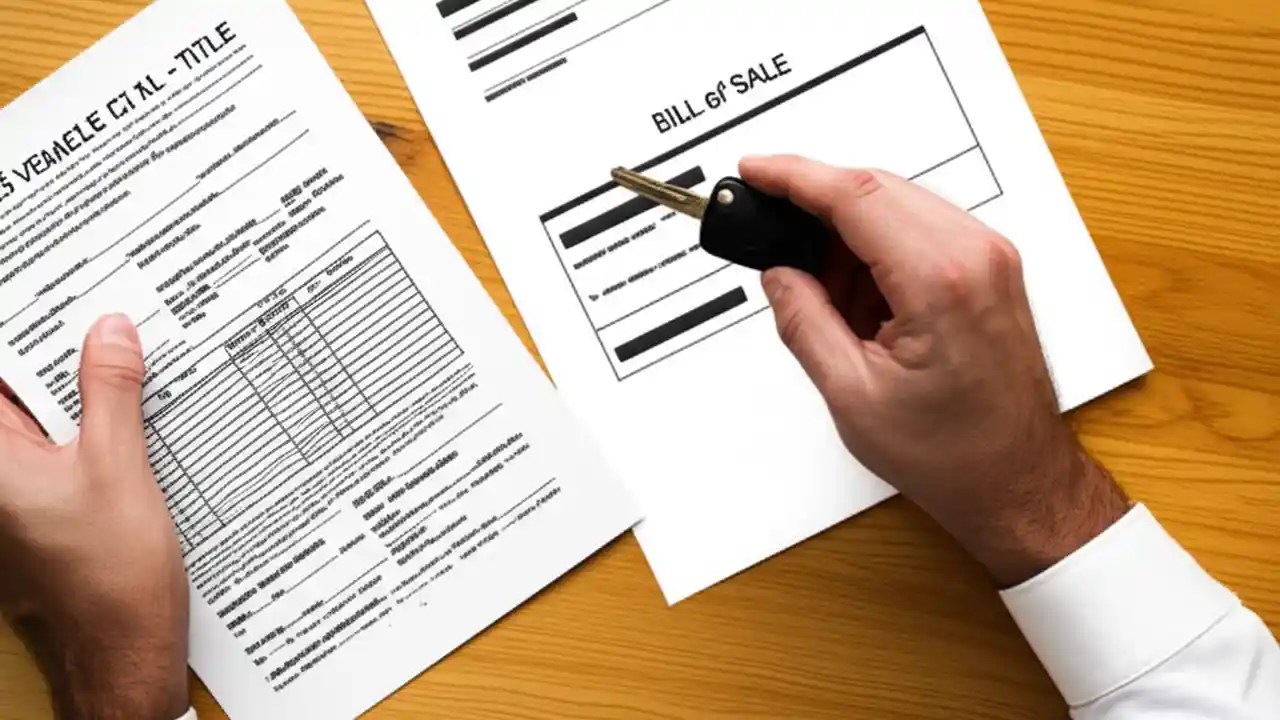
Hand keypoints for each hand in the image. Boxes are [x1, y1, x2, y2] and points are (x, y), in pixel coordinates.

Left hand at [0, 315, 188, 719]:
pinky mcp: (42, 511)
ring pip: (44, 421)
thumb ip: (110, 393)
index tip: (59, 297)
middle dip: (65, 359)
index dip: (28, 333)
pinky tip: (132, 416)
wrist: (125, 649)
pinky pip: (60, 450)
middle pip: (18, 396)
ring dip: (85, 394)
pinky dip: (91, 429)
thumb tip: (109, 331)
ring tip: (131, 363)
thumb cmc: (111, 575)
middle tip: (113, 325)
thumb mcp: (120, 467)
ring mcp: (14, 497)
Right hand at [742, 156, 1128, 586]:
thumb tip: (778, 276)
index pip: (854, 196)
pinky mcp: (990, 270)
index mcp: (942, 282)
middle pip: (876, 188)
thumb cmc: (957, 455)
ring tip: (826, 300)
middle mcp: (977, 257)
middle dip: (815, 206)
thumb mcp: (853, 395)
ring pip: (896, 206)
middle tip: (773, 241)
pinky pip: (919, 230)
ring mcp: (990, 259)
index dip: (794, 176)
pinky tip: (859, 300)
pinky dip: (877, 251)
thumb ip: (805, 322)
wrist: (1017, 480)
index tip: (755, 170)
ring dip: (847, 236)